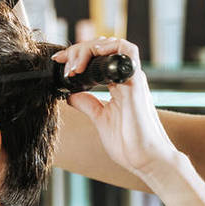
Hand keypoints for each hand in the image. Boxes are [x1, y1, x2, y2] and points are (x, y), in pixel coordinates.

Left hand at [50, 38, 180, 177]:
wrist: (146, 160)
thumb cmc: (128, 143)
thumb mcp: (100, 118)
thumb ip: (87, 103)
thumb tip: (70, 94)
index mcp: (120, 84)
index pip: (99, 57)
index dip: (78, 54)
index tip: (58, 61)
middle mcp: (127, 78)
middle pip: (104, 47)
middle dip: (79, 50)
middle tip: (62, 62)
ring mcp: (133, 79)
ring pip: (115, 45)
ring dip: (90, 48)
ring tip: (74, 65)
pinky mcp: (135, 85)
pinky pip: (128, 54)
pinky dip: (110, 48)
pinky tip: (93, 56)